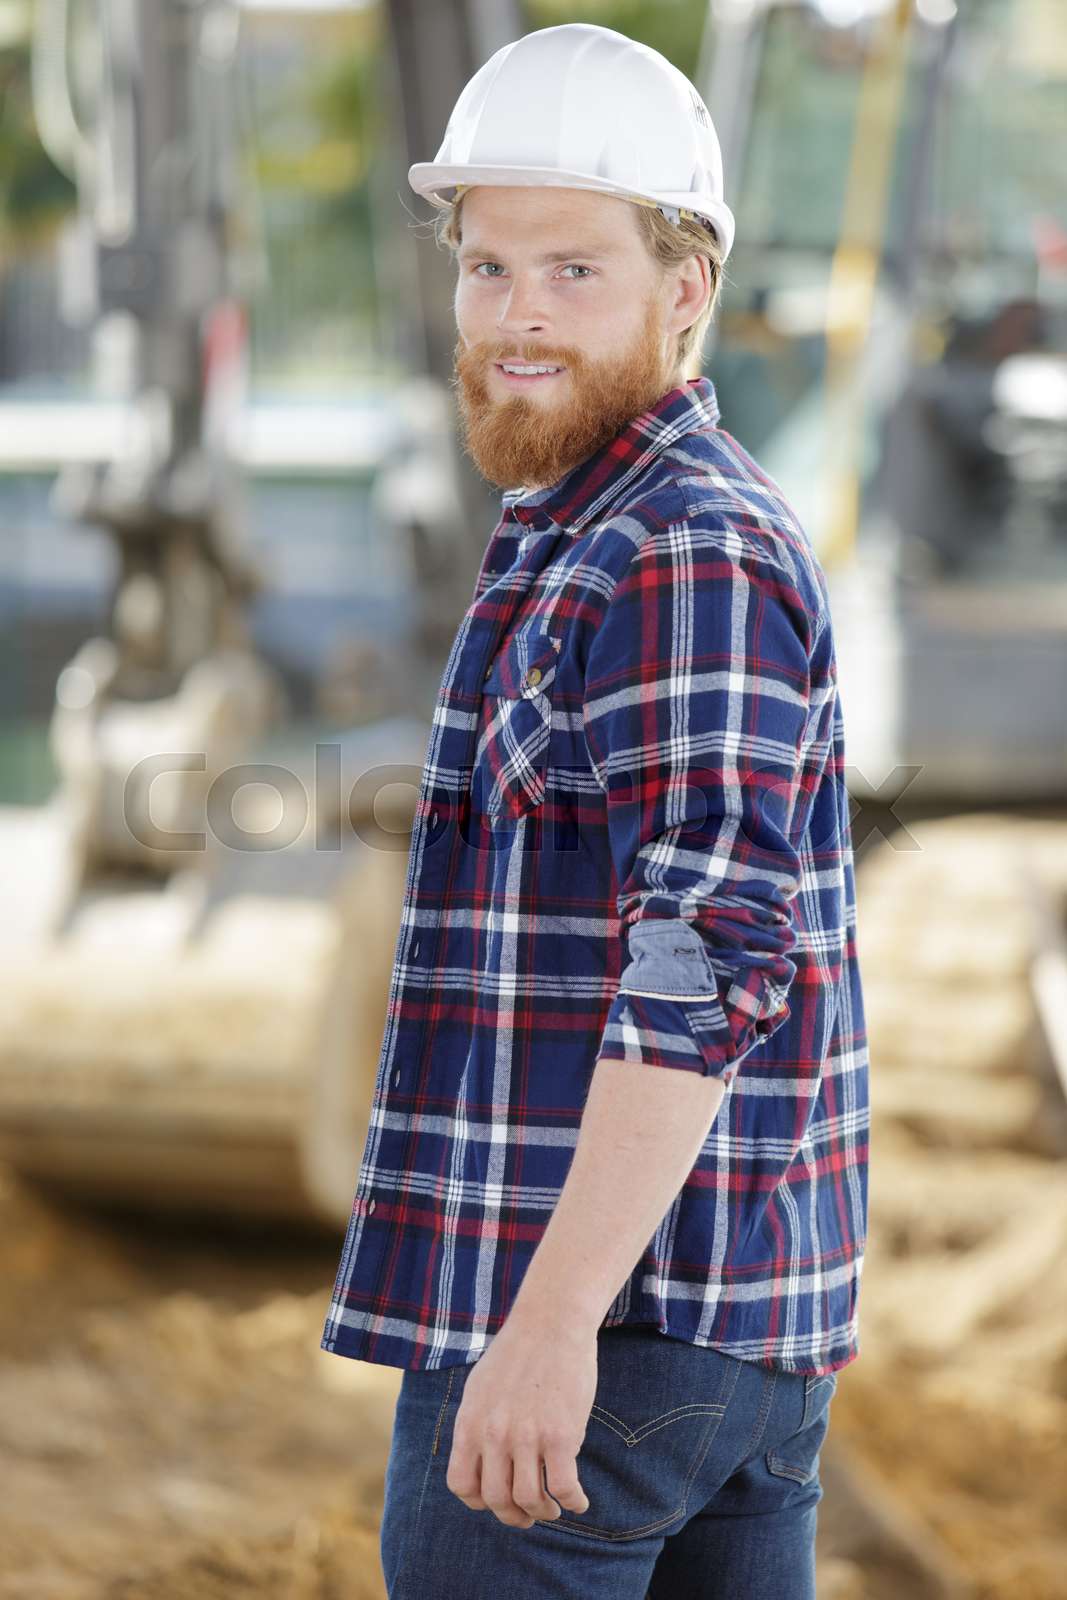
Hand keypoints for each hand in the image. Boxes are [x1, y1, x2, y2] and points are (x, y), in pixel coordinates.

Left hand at [446, 1318, 595, 1527]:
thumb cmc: (518, 1351)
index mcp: (470, 1423)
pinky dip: (573, 1502)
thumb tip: (480, 1459)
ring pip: (530, 1500)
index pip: (462, 1485)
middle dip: (513, 1516)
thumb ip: (478, 1424)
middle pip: (496, 1500)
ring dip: (544, 1512)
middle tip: (528, 1515)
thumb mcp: (480, 1387)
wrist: (551, 1322)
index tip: (497, 1499)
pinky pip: (564, 1487)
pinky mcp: (561, 1434)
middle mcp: (494, 1435)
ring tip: (553, 1508)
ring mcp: (527, 1436)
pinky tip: (579, 1501)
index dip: (479, 1501)